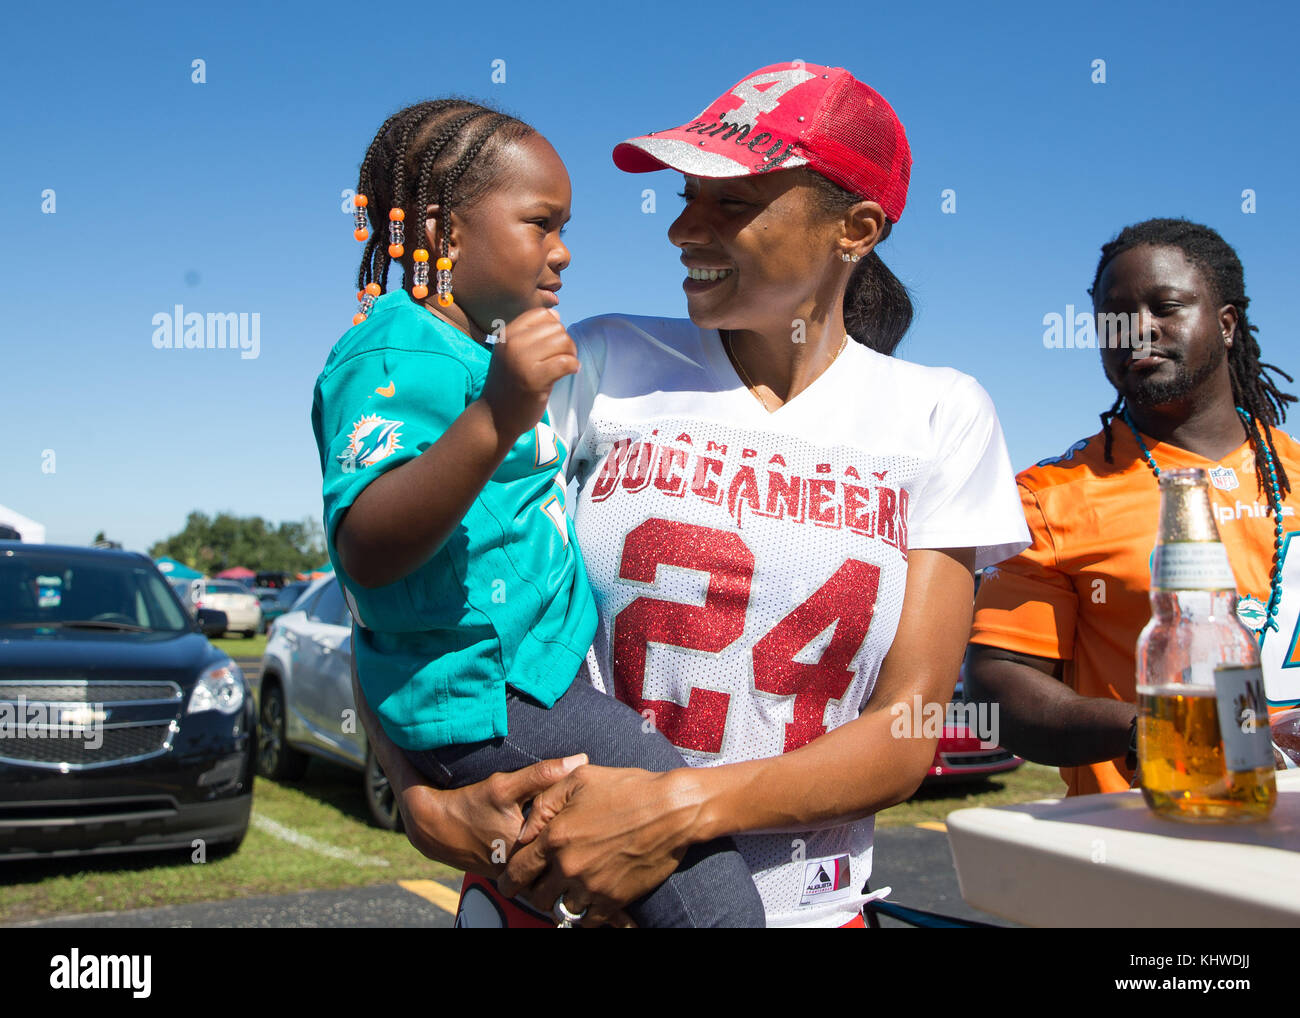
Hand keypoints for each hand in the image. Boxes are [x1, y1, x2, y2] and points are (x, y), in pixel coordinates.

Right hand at [396, 753, 586, 878]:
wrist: (436, 829)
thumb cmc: (470, 804)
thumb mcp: (503, 786)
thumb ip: (542, 774)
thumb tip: (581, 759)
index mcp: (527, 848)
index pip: (571, 833)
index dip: (589, 816)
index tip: (601, 800)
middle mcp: (526, 868)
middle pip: (566, 850)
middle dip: (582, 833)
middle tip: (599, 813)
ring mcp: (521, 876)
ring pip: (557, 862)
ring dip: (569, 845)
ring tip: (583, 826)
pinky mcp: (517, 877)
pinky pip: (544, 868)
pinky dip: (555, 853)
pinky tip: (562, 836)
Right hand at [479, 307, 577, 443]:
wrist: (495, 417)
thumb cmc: (509, 385)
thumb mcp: (513, 353)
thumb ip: (532, 333)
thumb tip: (556, 314)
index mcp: (507, 334)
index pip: (541, 314)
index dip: (554, 327)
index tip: (552, 346)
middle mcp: (513, 344)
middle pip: (556, 327)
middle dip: (565, 342)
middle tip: (562, 359)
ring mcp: (523, 362)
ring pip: (564, 341)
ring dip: (571, 354)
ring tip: (565, 366)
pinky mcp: (535, 380)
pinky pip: (566, 362)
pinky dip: (573, 366)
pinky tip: (570, 373)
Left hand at [497, 765, 702, 925]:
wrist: (671, 810)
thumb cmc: (626, 788)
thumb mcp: (579, 780)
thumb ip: (544, 803)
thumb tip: (525, 831)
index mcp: (555, 836)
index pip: (518, 869)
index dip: (510, 880)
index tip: (509, 885)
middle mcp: (568, 866)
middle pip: (537, 896)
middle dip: (536, 892)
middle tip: (543, 886)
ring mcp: (591, 886)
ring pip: (561, 910)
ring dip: (561, 903)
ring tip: (567, 894)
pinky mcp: (614, 899)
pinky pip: (589, 921)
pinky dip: (585, 916)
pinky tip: (588, 905)